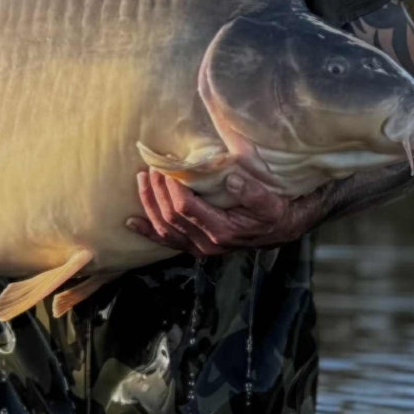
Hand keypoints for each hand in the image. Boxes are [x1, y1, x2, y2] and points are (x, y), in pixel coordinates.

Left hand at [127, 169, 315, 256]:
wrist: (282, 230)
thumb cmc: (276, 212)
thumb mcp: (271, 201)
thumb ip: (252, 191)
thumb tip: (229, 178)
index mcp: (222, 230)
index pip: (185, 208)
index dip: (171, 187)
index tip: (167, 166)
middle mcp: (207, 243)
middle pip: (170, 217)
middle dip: (157, 190)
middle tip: (153, 167)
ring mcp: (199, 247)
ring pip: (164, 228)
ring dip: (149, 203)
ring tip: (142, 179)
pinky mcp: (196, 246)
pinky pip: (166, 241)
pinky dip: (148, 230)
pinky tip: (131, 222)